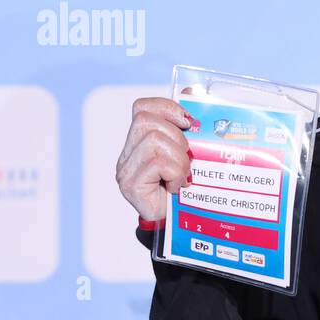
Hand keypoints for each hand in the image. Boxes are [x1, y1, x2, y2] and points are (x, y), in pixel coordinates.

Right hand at [115, 97, 195, 221]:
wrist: (179, 227)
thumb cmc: (186, 191)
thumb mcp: (190, 155)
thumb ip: (188, 130)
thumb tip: (194, 92)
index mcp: (140, 142)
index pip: (142, 107)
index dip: (166, 107)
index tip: (188, 122)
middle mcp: (127, 154)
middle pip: (147, 121)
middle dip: (176, 137)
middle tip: (186, 160)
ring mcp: (125, 169)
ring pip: (154, 140)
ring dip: (178, 158)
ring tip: (182, 176)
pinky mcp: (130, 184)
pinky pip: (157, 162)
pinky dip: (175, 173)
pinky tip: (176, 186)